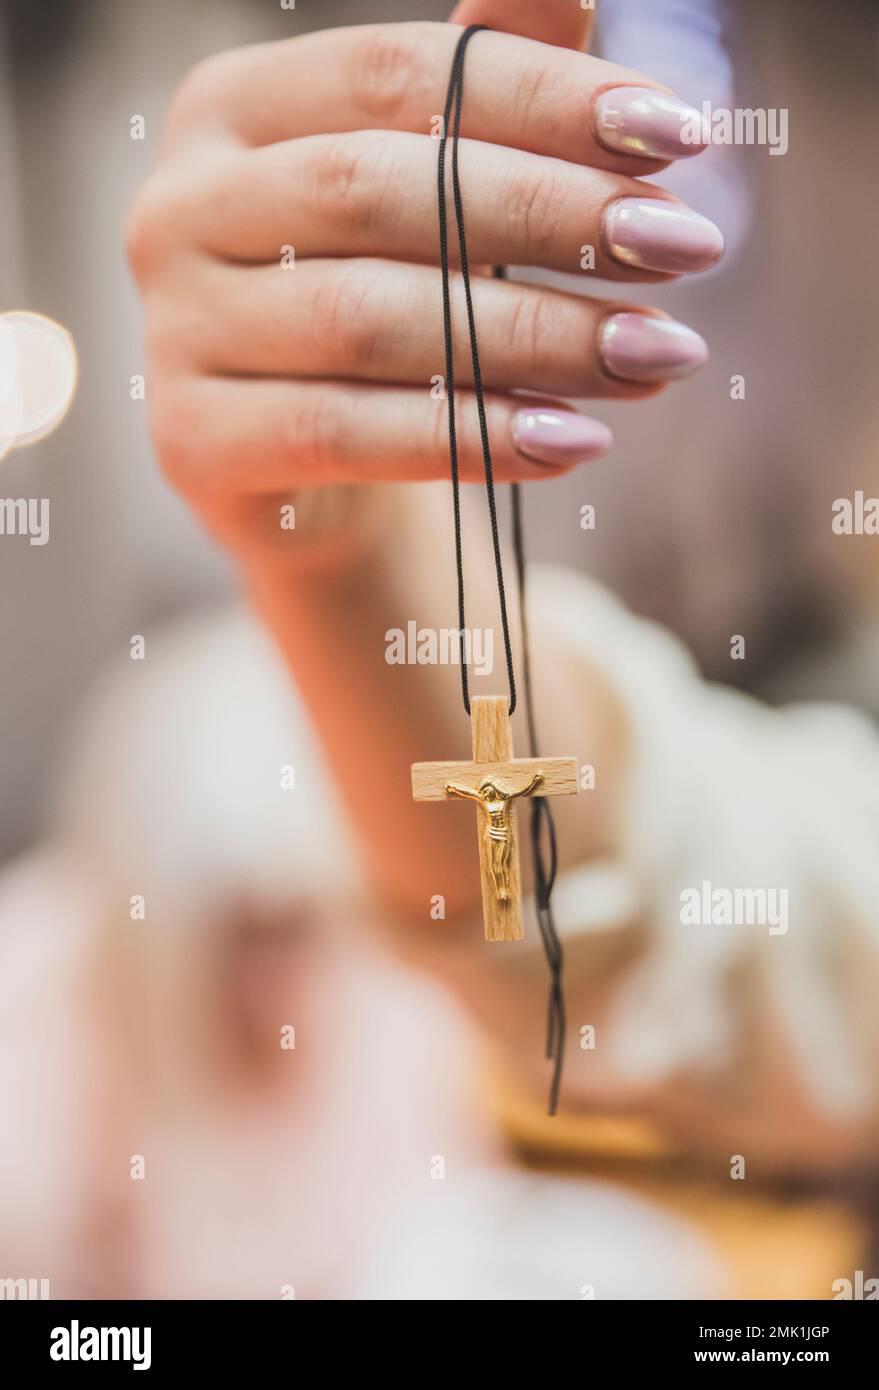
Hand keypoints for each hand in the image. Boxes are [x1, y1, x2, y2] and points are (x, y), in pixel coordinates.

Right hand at [127, 9, 722, 559]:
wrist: (292, 458)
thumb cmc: (374, 293)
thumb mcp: (422, 185)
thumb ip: (480, 86)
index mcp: (231, 109)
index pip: (391, 73)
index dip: (541, 96)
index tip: (677, 138)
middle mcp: (179, 206)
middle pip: (378, 190)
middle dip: (551, 216)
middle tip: (685, 248)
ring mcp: (176, 328)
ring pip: (369, 320)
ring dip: (533, 338)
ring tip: (655, 353)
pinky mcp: (196, 442)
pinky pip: (346, 434)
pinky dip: (471, 437)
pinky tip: (576, 440)